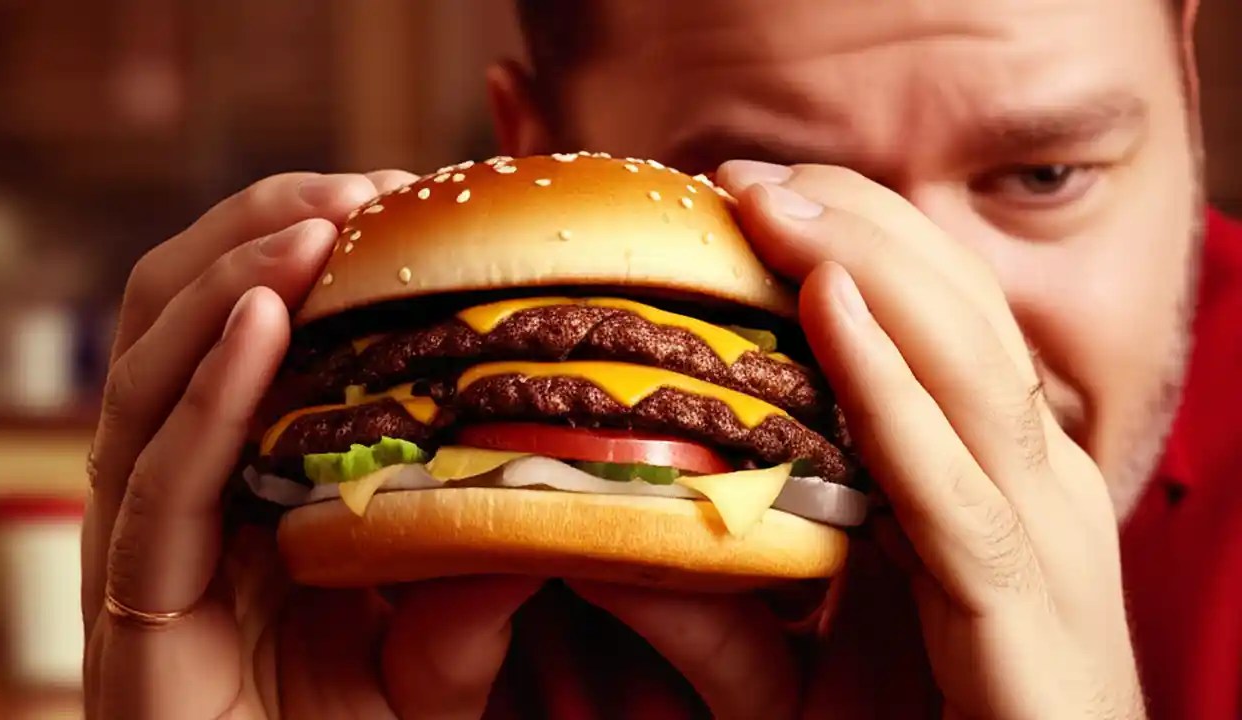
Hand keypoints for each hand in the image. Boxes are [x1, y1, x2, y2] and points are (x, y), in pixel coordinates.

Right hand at [81, 171, 541, 718]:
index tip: (393, 196)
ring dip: (228, 280)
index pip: (246, 333)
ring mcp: (148, 545)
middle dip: (258, 234)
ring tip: (318, 222)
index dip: (301, 248)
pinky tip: (264, 316)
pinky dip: (210, 389)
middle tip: (361, 189)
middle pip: (178, 323)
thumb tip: (558, 514)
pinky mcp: (135, 607)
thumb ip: (474, 594)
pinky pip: (161, 478)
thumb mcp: (432, 664)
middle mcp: (179, 497)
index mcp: (240, 487)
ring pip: (147, 374)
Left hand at [571, 161, 1143, 719]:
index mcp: (997, 474)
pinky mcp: (1023, 608)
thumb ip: (723, 604)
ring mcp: (1040, 538)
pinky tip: (831, 307)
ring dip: (868, 267)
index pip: (943, 320)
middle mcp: (1030, 484)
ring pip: (967, 365)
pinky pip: (952, 483)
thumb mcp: (815, 655)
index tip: (753, 193)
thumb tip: (603, 551)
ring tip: (775, 205)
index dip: (860, 240)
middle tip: (742, 175)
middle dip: (858, 225)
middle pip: (958, 312)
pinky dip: (892, 387)